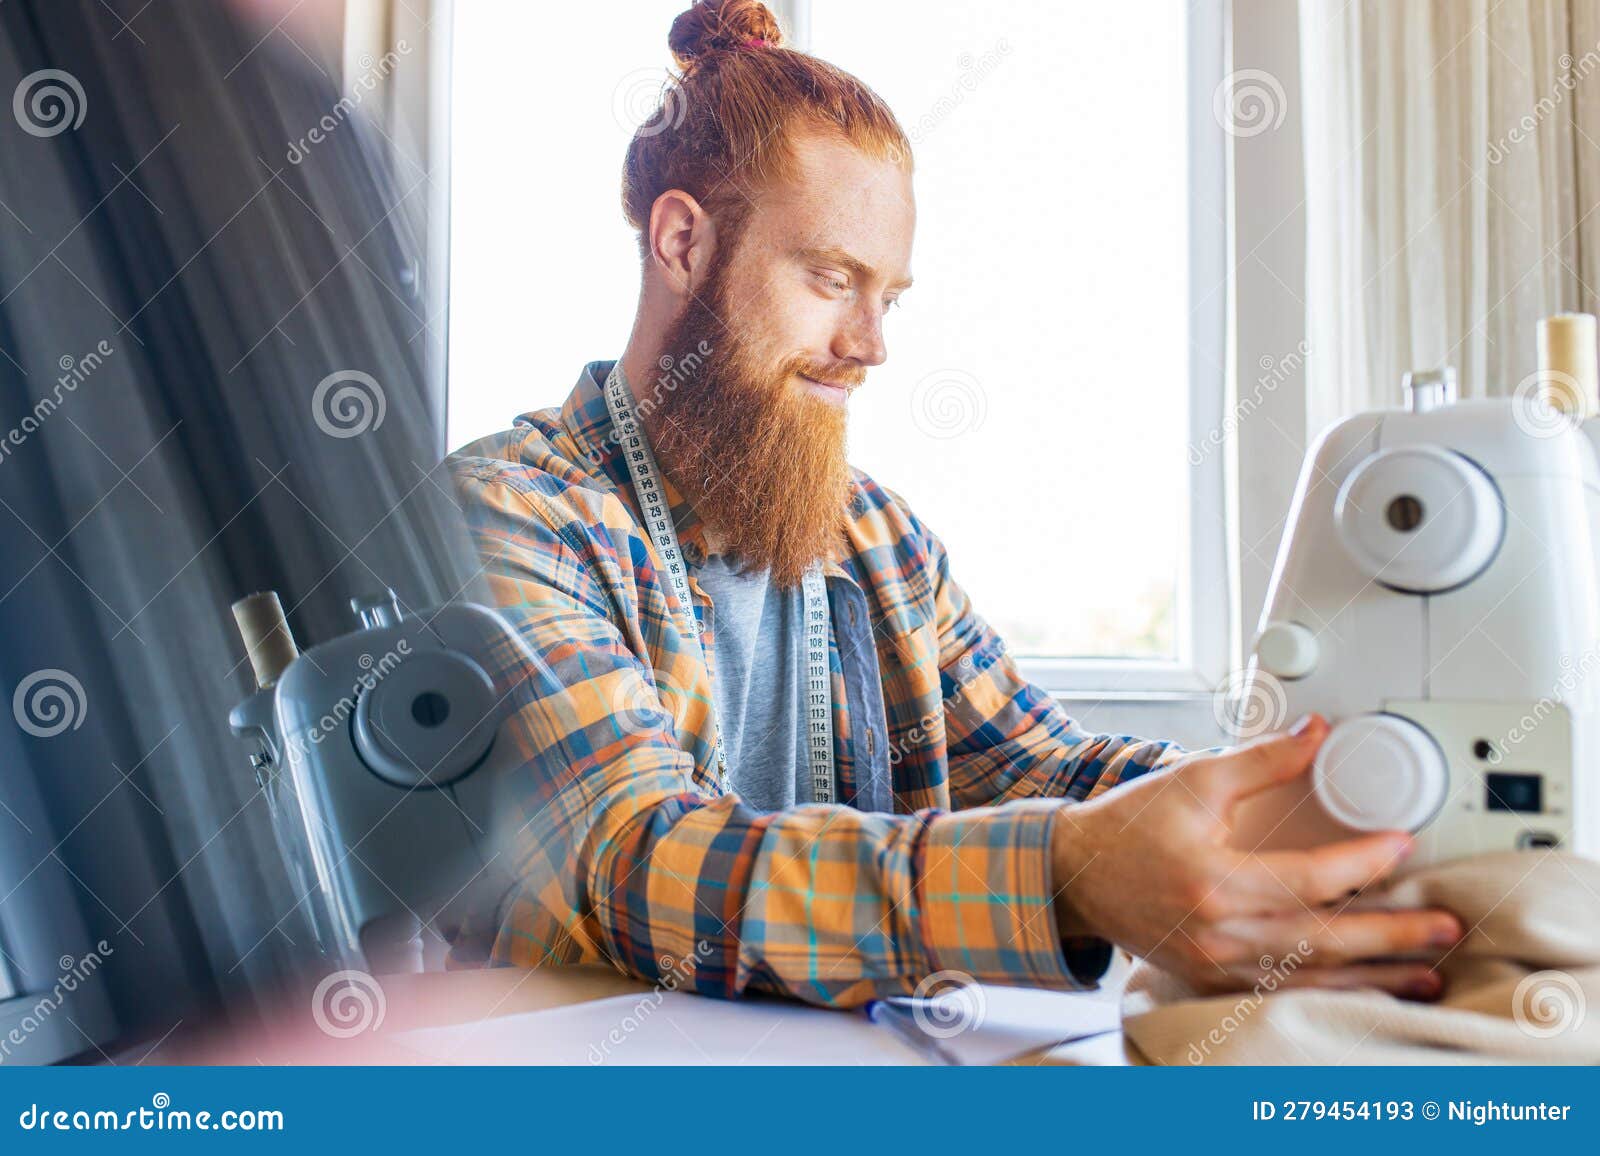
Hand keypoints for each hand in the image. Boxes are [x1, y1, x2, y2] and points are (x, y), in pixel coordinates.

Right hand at [1051, 714, 1462, 998]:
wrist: (1074, 874)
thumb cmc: (1128, 825)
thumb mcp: (1194, 779)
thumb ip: (1262, 760)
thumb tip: (1318, 733)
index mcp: (1214, 879)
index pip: (1310, 878)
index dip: (1363, 862)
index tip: (1401, 844)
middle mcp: (1218, 932)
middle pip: (1325, 941)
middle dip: (1393, 935)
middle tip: (1444, 927)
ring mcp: (1214, 964)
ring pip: (1311, 980)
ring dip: (1374, 977)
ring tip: (1425, 975)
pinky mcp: (1210, 980)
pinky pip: (1283, 996)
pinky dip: (1330, 994)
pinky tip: (1364, 990)